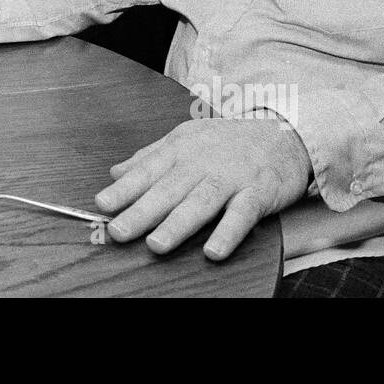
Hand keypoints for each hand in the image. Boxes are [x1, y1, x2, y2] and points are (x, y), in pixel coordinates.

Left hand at [95, 117, 311, 259]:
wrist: (282, 132)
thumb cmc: (226, 141)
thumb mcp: (185, 139)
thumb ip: (149, 157)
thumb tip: (116, 173)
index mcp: (181, 149)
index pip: (147, 170)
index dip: (124, 189)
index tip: (101, 205)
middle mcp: (203, 162)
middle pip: (169, 189)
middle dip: (142, 211)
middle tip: (118, 232)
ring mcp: (232, 176)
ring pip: (201, 201)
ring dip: (178, 224)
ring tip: (156, 244)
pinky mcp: (259, 192)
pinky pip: (243, 213)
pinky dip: (228, 232)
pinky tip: (213, 250)